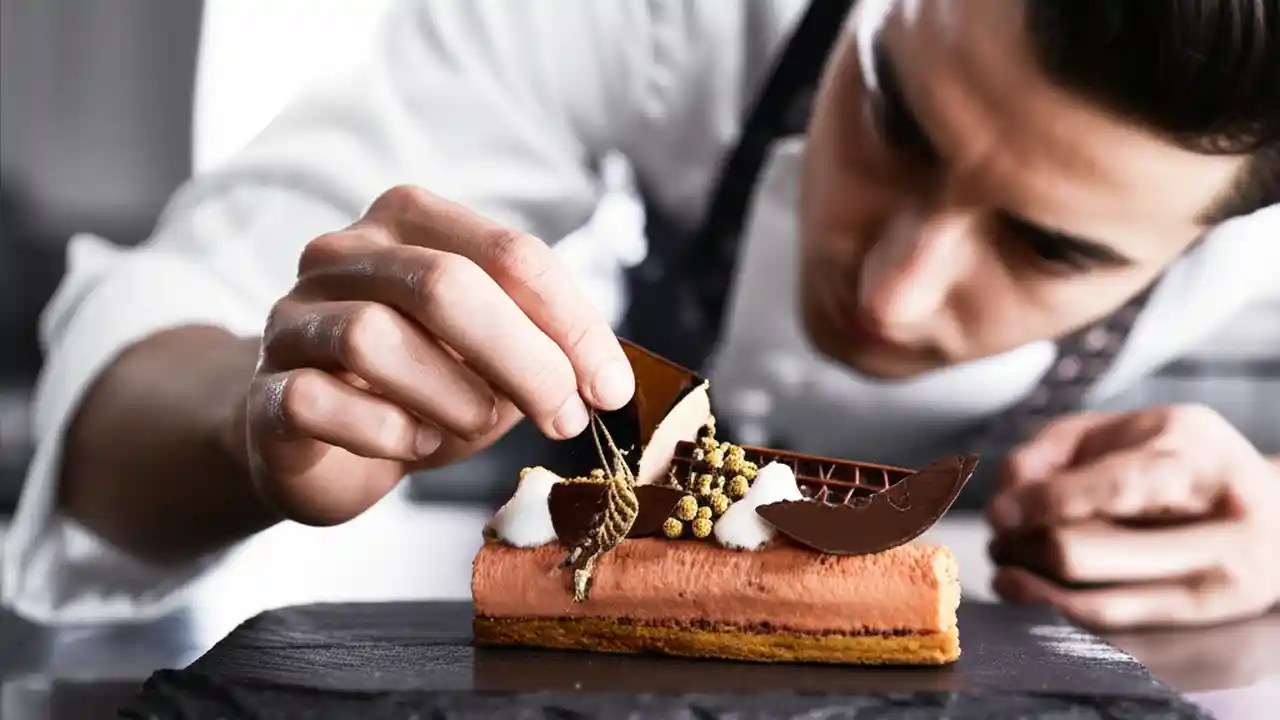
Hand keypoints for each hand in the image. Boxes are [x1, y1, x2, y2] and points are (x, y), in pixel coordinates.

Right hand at [240, 185, 633, 525]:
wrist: (316, 444)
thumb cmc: (419, 390)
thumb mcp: (494, 359)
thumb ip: (541, 350)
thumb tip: (603, 381)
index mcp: (410, 223)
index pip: (509, 253)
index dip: (572, 323)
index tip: (611, 388)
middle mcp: (342, 254)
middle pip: (443, 284)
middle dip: (523, 359)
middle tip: (566, 418)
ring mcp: (292, 318)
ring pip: (375, 338)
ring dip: (450, 396)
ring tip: (472, 425)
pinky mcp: (264, 389)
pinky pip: (321, 401)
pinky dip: (385, 433)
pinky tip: (414, 444)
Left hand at [986, 404, 1279, 629]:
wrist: (1275, 512)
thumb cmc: (1182, 459)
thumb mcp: (1126, 428)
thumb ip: (1058, 445)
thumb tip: (1009, 487)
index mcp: (1197, 457)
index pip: (1117, 487)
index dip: (1045, 501)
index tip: (999, 512)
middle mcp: (1219, 521)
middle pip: (1087, 550)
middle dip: (1022, 545)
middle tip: (1000, 535)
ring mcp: (1217, 576)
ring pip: (1094, 598)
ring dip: (1030, 581)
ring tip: (1007, 561)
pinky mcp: (1203, 616)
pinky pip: (1112, 623)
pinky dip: (1055, 607)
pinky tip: (1028, 588)